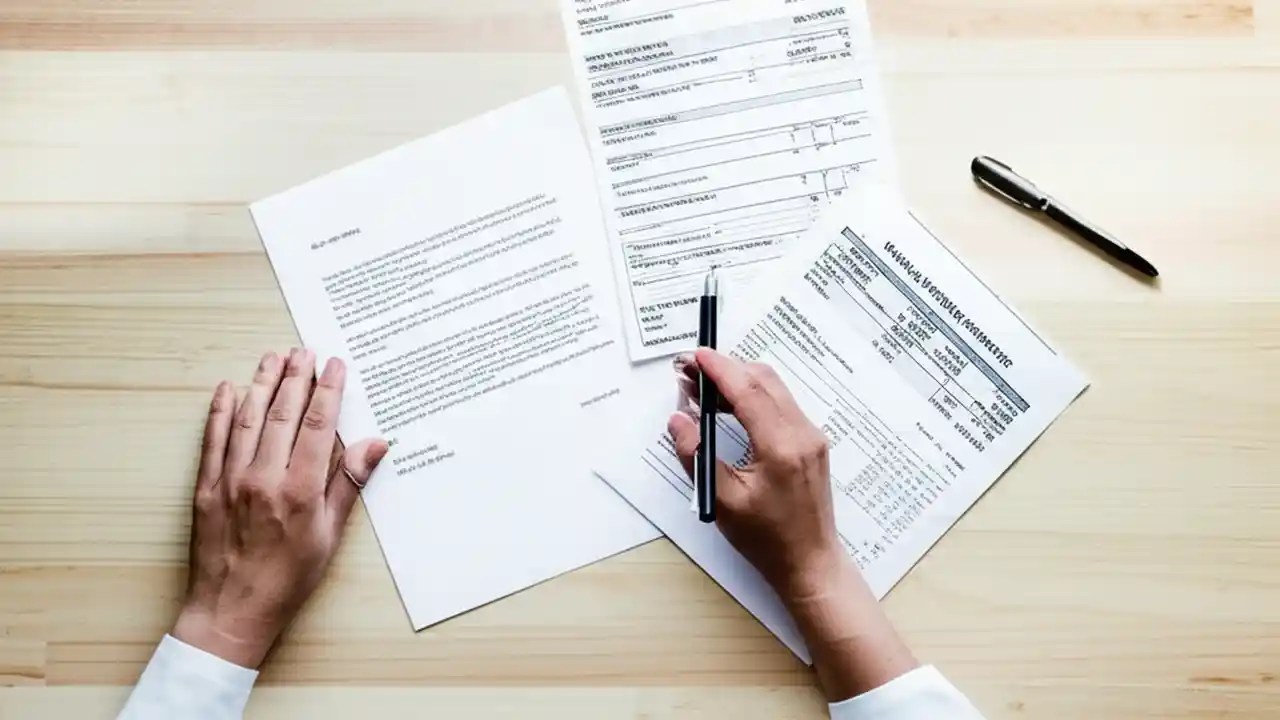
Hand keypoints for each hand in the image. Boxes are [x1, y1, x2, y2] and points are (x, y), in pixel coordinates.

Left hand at [171, 349, 387, 667]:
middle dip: (295, 377)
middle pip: (281, 414)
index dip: (328, 390)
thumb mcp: (330, 535)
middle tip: (304, 350)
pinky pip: (213, 440)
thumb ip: (348, 484)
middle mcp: (263, 478)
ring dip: (261, 384)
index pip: (316, 425)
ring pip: (248, 419)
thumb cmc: (288, 579)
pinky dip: (221, 411)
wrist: (233, 611)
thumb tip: (375, 444)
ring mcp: (230, 481)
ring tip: (272, 357)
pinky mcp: (206, 489)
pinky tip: (228, 389)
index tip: (335, 365)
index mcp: (299, 490)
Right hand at [668, 348, 840, 600]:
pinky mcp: (811, 443)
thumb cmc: (767, 540)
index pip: (748, 392)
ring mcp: (811, 437)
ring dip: (739, 381)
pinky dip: (753, 397)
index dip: (719, 368)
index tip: (694, 355)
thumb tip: (678, 420)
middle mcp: (802, 434)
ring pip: (774, 389)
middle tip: (690, 371)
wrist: (810, 563)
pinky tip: (728, 407)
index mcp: (781, 448)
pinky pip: (781, 405)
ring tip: (702, 388)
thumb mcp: (722, 500)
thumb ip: (697, 455)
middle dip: (726, 369)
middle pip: (763, 381)